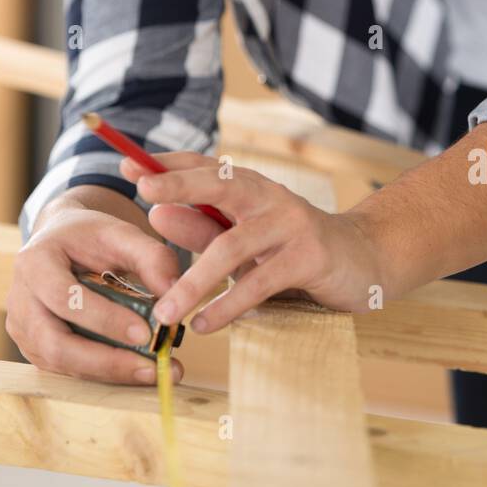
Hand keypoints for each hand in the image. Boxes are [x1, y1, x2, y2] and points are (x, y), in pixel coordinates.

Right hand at [5, 189, 183, 384]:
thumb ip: (152, 258)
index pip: (63, 297)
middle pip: (55, 344)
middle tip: (151, 368)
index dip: (103, 319)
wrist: (61, 242)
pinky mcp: (34, 349)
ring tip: (153, 373)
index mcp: (35, 262)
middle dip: (105, 361)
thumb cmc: (90, 237)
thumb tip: (175, 298)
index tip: (145, 332)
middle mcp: (20, 300)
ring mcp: (23, 329)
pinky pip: (66, 369)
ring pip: (61, 364)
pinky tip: (136, 370)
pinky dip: (102, 374)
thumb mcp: (121, 233)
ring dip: (109, 373)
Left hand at [118, 151, 383, 333]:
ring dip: (194, 280)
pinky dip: (229, 305)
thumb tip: (155, 215)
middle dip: (180, 184)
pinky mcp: (309, 258)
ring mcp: (291, 224)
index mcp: (249, 187)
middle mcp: (269, 196)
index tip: (124, 162)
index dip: (166, 163)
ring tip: (164, 311)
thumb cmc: (291, 250)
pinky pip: (260, 282)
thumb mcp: (242, 240)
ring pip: (233, 245)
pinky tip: (204, 324)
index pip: (204, 165)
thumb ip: (202, 229)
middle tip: (143, 193)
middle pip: (220, 182)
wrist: (362, 261)